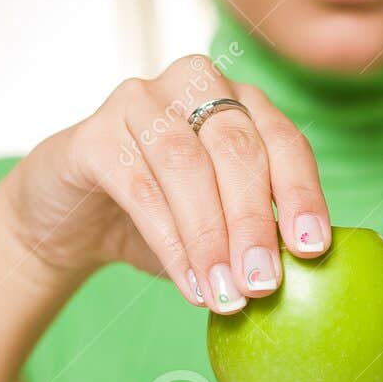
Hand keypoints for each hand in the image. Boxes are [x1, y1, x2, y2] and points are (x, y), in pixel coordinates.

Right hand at [0, 52, 332, 309]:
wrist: (71, 220)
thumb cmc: (160, 220)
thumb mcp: (218, 226)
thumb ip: (256, 236)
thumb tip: (305, 275)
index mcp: (240, 101)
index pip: (283, 141)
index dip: (302, 193)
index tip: (312, 248)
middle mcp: (194, 85)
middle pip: (236, 149)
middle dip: (254, 222)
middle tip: (263, 284)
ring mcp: (139, 101)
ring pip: (186, 164)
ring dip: (210, 237)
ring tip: (225, 295)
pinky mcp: (93, 133)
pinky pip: (138, 186)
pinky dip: (169, 241)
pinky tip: (188, 283)